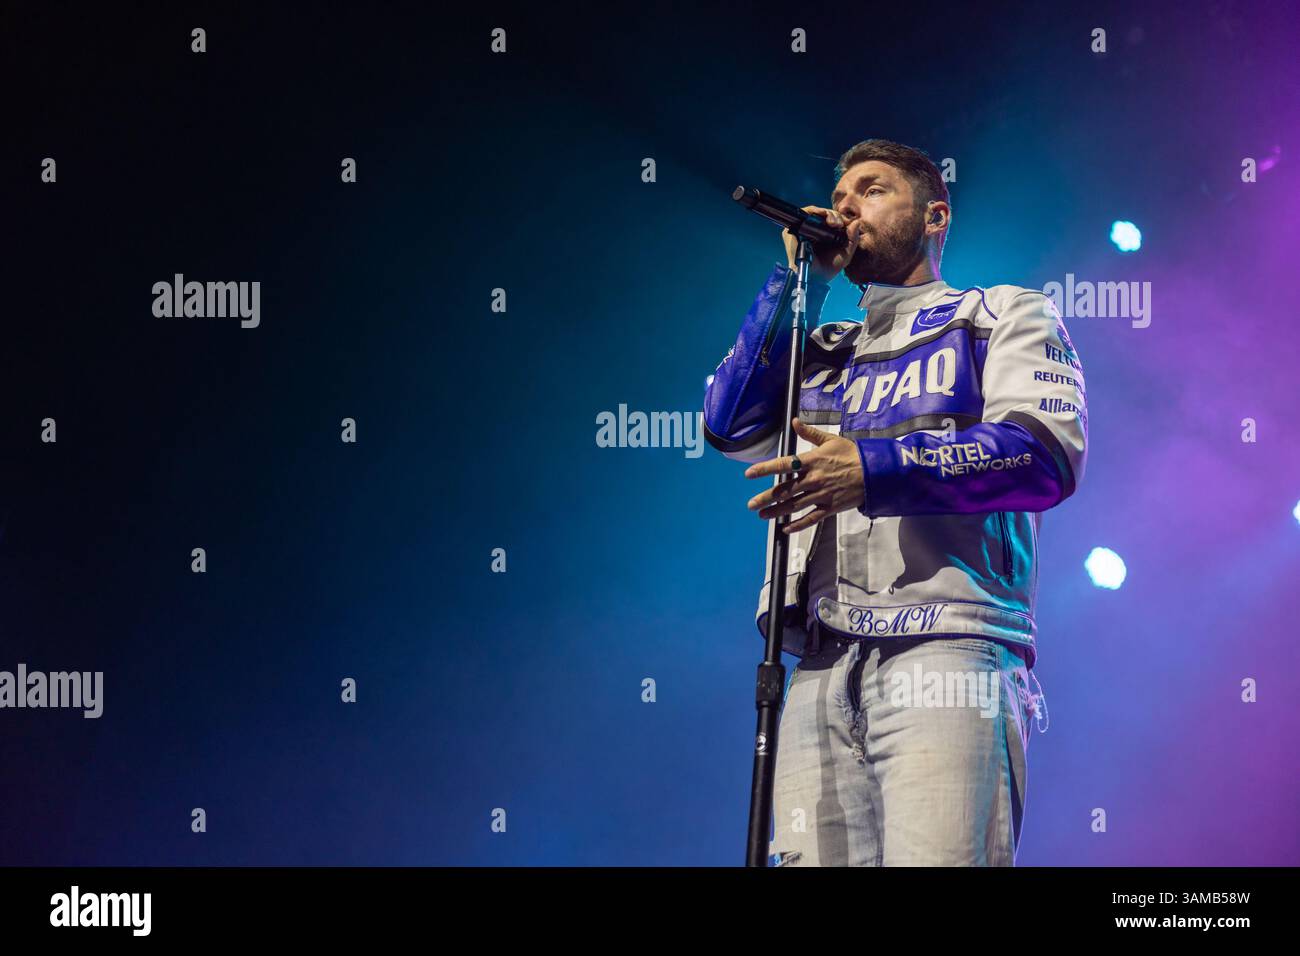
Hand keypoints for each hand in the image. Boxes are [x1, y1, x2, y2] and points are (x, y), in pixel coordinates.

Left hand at [744, 418, 865, 532]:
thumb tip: (794, 421)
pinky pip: (811, 518)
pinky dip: (798, 524)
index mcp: (812, 461)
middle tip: (751, 504)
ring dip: (776, 511)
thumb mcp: (832, 440)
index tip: (749, 474)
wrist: (875, 472)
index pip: (783, 464)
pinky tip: (785, 528)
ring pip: (794, 506)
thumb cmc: (852, 454)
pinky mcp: (830, 507)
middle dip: (766, 498)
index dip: (764, 469)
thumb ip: (810, 433)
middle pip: (784, 490)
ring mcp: (821, 495)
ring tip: (762, 515)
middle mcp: (813, 479)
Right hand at [782, 206, 861, 281]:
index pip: (833, 220)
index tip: (848, 223)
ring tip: (835, 223)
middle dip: (835, 216)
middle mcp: (814, 231)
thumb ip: (853, 239)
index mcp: (825, 236)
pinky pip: (805, 213)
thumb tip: (856, 222)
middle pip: (825, 214)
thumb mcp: (846, 254)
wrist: (814, 277)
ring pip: (816, 212)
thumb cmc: (827, 269)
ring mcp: (803, 230)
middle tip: (840, 224)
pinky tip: (824, 218)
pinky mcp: (794, 229)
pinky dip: (814, 211)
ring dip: (828, 213)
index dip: (841, 219)